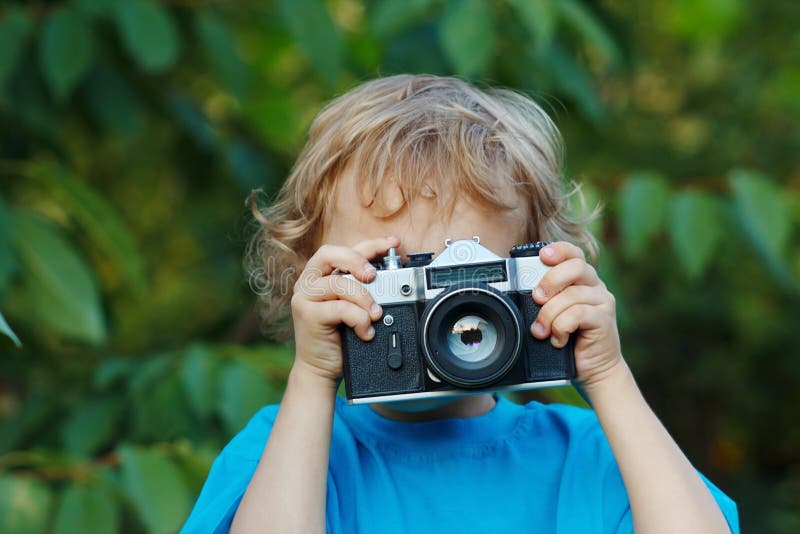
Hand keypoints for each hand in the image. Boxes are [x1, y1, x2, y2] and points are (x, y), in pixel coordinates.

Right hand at [290, 236, 399, 383]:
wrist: (321, 369)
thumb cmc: (340, 338)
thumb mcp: (353, 307)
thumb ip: (363, 289)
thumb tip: (393, 274)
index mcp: (320, 275)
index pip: (342, 249)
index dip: (369, 244)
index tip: (393, 244)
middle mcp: (308, 282)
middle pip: (330, 254)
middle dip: (357, 260)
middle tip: (374, 276)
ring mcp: (304, 298)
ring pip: (338, 284)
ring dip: (364, 298)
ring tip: (375, 314)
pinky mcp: (307, 315)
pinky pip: (340, 308)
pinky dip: (359, 319)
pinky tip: (365, 332)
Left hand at [529, 241, 622, 389]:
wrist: (594, 370)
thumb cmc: (570, 340)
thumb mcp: (553, 315)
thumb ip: (545, 300)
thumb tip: (523, 294)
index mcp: (582, 280)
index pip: (574, 254)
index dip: (559, 250)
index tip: (542, 255)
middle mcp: (595, 286)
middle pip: (575, 267)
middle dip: (550, 281)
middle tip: (537, 299)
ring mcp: (603, 302)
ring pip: (572, 295)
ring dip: (550, 314)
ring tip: (542, 331)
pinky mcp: (605, 319)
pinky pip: (578, 314)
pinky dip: (562, 327)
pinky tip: (558, 339)